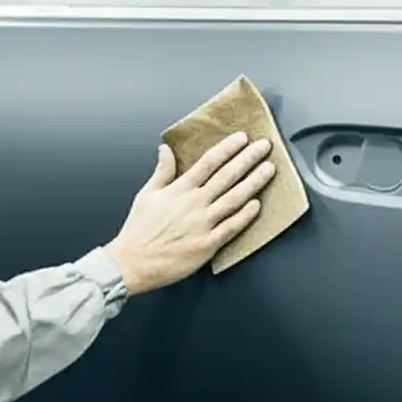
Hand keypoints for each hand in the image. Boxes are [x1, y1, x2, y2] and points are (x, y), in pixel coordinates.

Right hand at [105, 132, 274, 294]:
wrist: (133, 263)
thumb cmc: (139, 231)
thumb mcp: (147, 194)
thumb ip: (162, 171)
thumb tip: (165, 149)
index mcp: (179, 190)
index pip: (209, 162)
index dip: (228, 148)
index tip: (242, 138)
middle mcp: (194, 204)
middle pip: (227, 176)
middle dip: (248, 159)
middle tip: (264, 147)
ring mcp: (203, 224)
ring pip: (234, 198)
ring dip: (254, 182)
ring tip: (268, 170)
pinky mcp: (208, 245)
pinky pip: (232, 227)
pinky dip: (246, 215)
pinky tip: (257, 204)